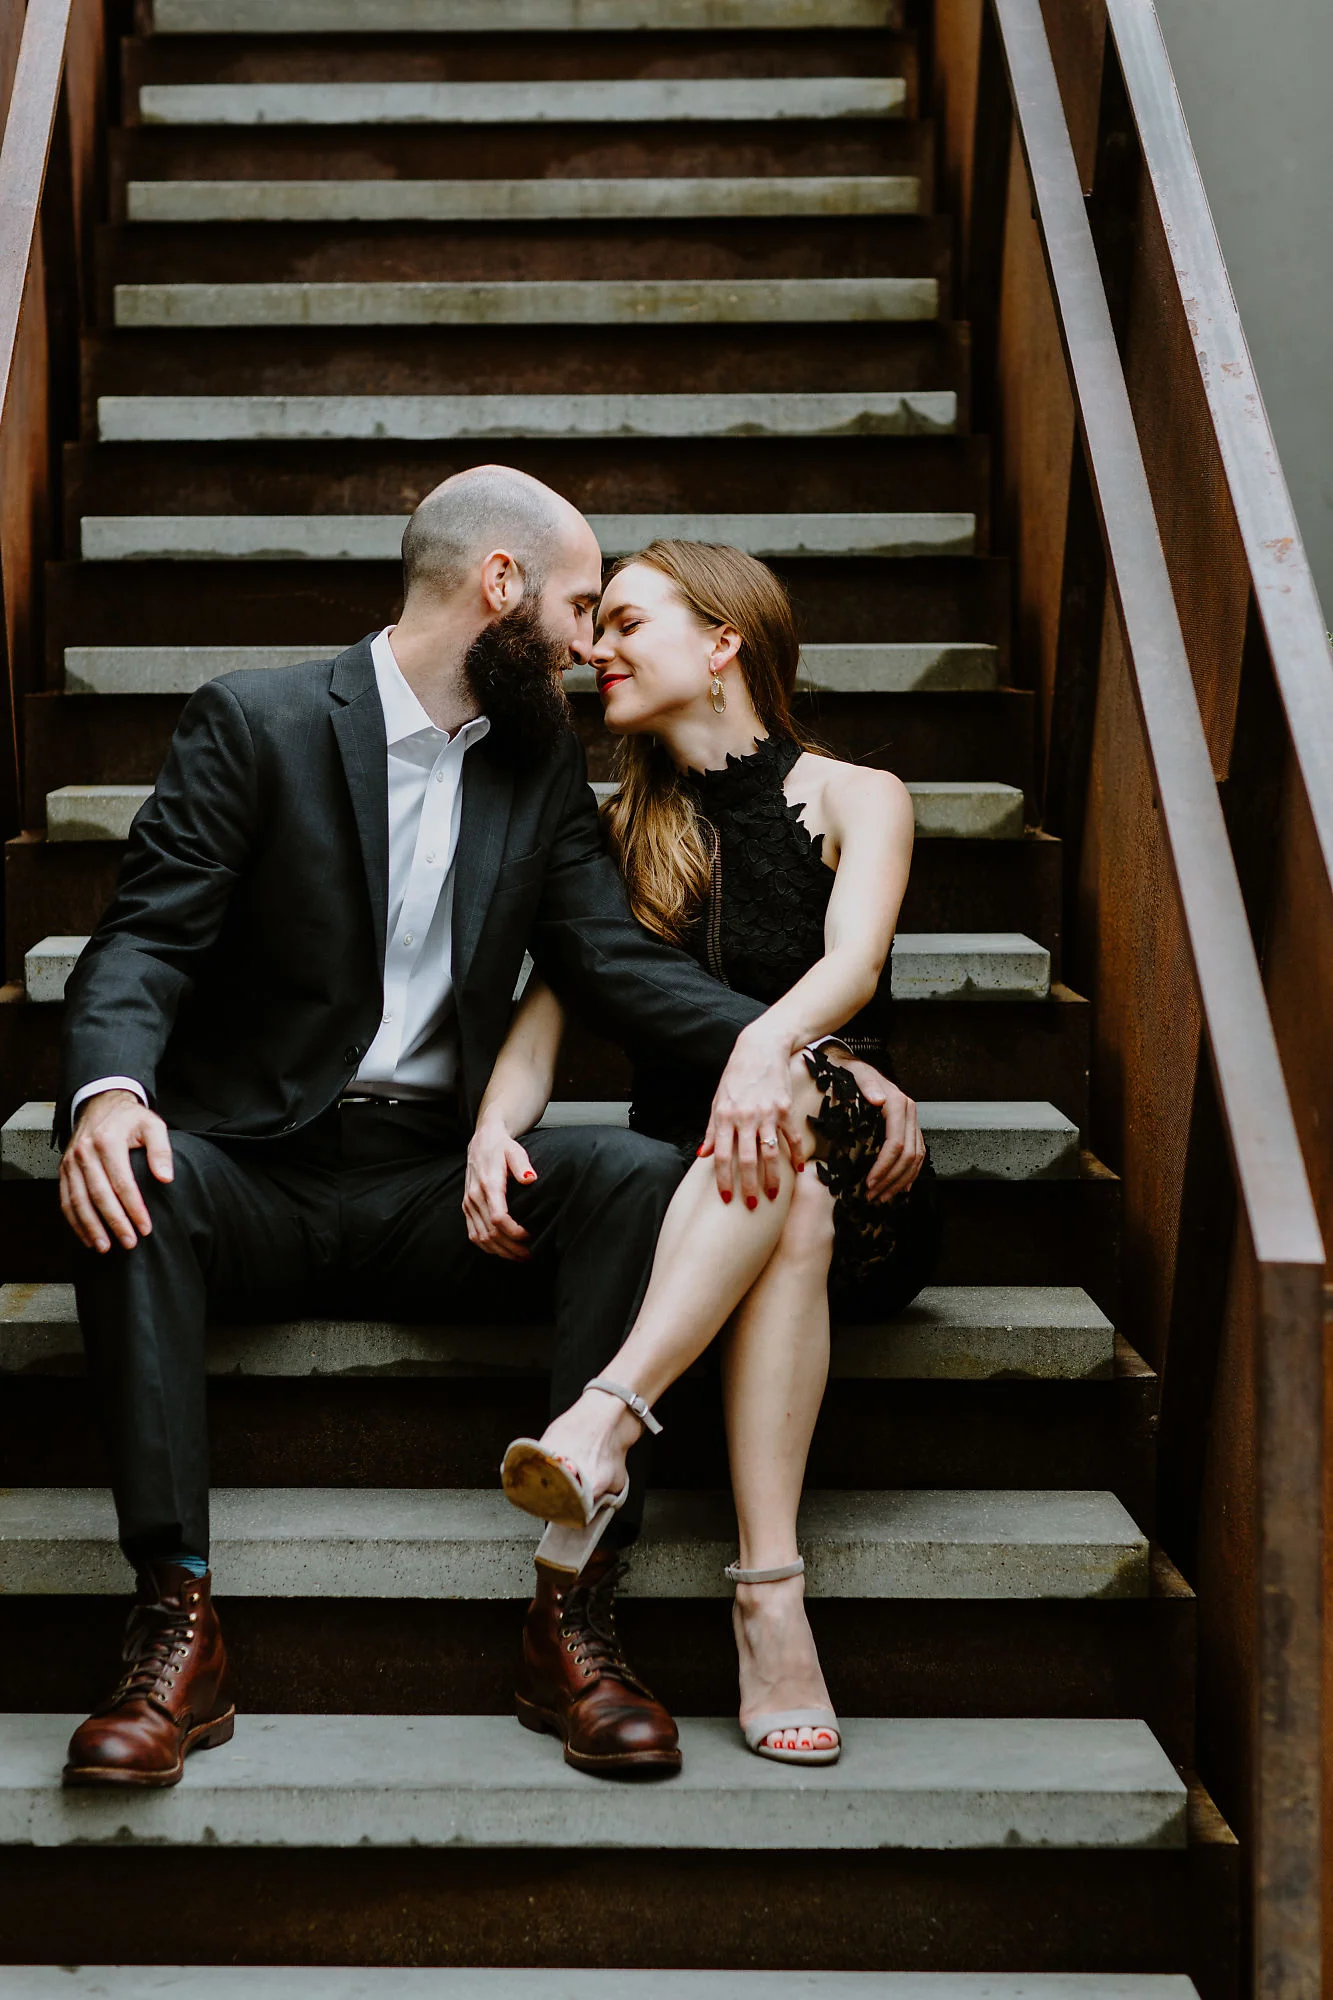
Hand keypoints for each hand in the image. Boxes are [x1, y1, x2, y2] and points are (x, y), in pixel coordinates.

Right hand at [60, 1089, 172, 1253]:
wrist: (101, 1104)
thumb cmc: (130, 1119)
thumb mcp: (153, 1125)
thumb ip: (161, 1150)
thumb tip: (166, 1178)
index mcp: (107, 1141)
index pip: (122, 1182)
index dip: (134, 1208)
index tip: (145, 1228)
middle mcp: (85, 1152)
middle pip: (99, 1195)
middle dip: (114, 1222)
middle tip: (129, 1243)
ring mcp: (71, 1162)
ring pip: (78, 1201)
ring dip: (91, 1227)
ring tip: (106, 1247)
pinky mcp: (64, 1170)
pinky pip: (65, 1200)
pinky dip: (75, 1222)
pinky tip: (87, 1237)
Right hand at [463, 1114, 537, 1260]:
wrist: (482, 1141)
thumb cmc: (502, 1147)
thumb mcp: (515, 1150)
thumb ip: (522, 1164)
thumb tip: (530, 1179)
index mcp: (488, 1185)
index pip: (498, 1218)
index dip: (514, 1232)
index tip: (530, 1236)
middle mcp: (475, 1197)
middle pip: (491, 1232)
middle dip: (512, 1247)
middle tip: (531, 1254)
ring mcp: (468, 1204)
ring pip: (481, 1238)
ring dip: (501, 1251)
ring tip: (520, 1257)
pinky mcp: (466, 1208)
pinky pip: (473, 1235)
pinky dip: (487, 1247)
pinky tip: (503, 1251)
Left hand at [699, 1028, 808, 1207]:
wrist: (761, 1048)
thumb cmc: (736, 1076)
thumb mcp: (717, 1100)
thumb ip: (712, 1130)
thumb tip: (703, 1155)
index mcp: (724, 1116)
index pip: (722, 1156)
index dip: (723, 1179)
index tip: (726, 1197)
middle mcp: (744, 1117)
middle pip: (746, 1160)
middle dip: (749, 1186)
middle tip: (752, 1205)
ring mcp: (767, 1113)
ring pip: (769, 1153)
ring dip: (772, 1177)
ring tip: (774, 1194)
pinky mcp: (786, 1108)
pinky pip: (791, 1137)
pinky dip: (796, 1155)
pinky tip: (797, 1170)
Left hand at [837, 1056, 924, 1202]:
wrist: (850, 1064)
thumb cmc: (848, 1072)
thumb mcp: (854, 1073)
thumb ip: (866, 1084)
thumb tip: (879, 1100)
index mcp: (899, 1104)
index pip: (896, 1143)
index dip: (884, 1167)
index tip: (869, 1183)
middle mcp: (910, 1113)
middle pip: (908, 1155)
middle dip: (891, 1179)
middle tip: (872, 1196)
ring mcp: (911, 1121)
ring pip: (915, 1158)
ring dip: (900, 1181)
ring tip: (881, 1197)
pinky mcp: (908, 1127)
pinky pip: (916, 1153)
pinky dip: (910, 1173)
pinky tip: (900, 1187)